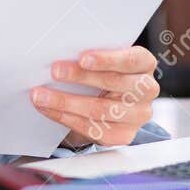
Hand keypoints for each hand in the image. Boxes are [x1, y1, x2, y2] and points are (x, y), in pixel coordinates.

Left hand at [30, 46, 158, 147]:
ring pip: (100, 109)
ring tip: (41, 95)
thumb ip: (91, 57)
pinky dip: (66, 118)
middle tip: (54, 71)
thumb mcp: (103, 61)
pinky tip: (49, 110)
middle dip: (79, 77)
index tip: (82, 58)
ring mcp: (139, 115)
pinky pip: (93, 129)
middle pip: (113, 83)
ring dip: (65, 102)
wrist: (109, 103)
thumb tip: (60, 54)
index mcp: (144, 64)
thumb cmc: (104, 74)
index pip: (131, 60)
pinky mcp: (124, 135)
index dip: (107, 59)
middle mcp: (147, 89)